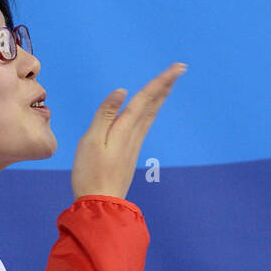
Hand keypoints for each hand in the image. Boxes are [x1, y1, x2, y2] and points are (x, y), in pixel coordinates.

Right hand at [70, 63, 186, 201]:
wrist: (100, 203)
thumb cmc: (90, 173)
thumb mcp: (91, 141)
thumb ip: (105, 115)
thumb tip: (122, 91)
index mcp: (124, 129)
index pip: (145, 98)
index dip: (161, 81)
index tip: (178, 67)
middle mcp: (134, 135)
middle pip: (152, 105)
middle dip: (165, 85)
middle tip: (180, 69)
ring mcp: (133, 145)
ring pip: (150, 115)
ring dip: (160, 97)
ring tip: (168, 85)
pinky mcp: (130, 153)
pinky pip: (144, 125)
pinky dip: (150, 111)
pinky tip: (149, 111)